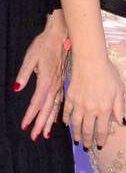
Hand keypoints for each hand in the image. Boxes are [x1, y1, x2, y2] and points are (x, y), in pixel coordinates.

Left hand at [13, 10, 68, 140]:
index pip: (36, 102)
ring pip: (54, 107)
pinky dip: (57, 113)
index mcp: (46, 80)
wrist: (61, 36)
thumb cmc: (44, 45)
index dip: (30, 115)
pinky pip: (60, 102)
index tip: (24, 126)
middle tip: (34, 137)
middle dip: (40, 124)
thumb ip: (24, 73)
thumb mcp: (30, 56)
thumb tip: (16, 88)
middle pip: (46, 109)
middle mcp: (54, 85)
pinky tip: (56, 121)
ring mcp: (60, 84)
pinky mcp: (62, 82)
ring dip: (49, 122)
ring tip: (44, 134)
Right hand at [63, 55, 125, 150]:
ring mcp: (79, 104)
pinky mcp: (70, 98)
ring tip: (77, 141)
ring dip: (77, 134)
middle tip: (87, 148)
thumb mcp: (119, 91)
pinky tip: (66, 125)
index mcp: (104, 109)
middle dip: (88, 141)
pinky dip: (66, 120)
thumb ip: (119, 108)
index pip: (102, 130)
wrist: (90, 61)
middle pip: (88, 130)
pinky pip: (67, 113)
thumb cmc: (108, 74)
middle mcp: (91, 110)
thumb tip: (122, 123)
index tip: (100, 146)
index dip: (101, 140)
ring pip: (76, 124)